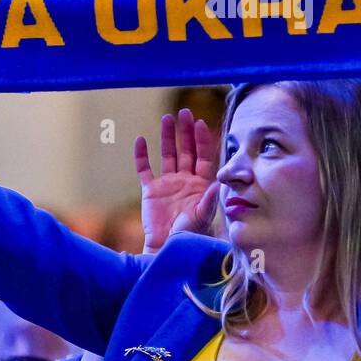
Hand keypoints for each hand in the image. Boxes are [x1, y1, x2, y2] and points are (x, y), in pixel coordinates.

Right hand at [134, 109, 220, 251]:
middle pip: (186, 150)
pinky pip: (145, 169)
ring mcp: (168, 184)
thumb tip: (220, 182)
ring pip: (167, 154)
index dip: (202, 139)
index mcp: (201, 184)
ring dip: (167, 137)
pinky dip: (141, 156)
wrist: (168, 248)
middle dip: (185, 131)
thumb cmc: (190, 235)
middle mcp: (185, 180)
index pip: (203, 156)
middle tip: (184, 112)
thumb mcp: (203, 215)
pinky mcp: (151, 191)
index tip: (201, 123)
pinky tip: (141, 140)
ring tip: (166, 118)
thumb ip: (210, 198)